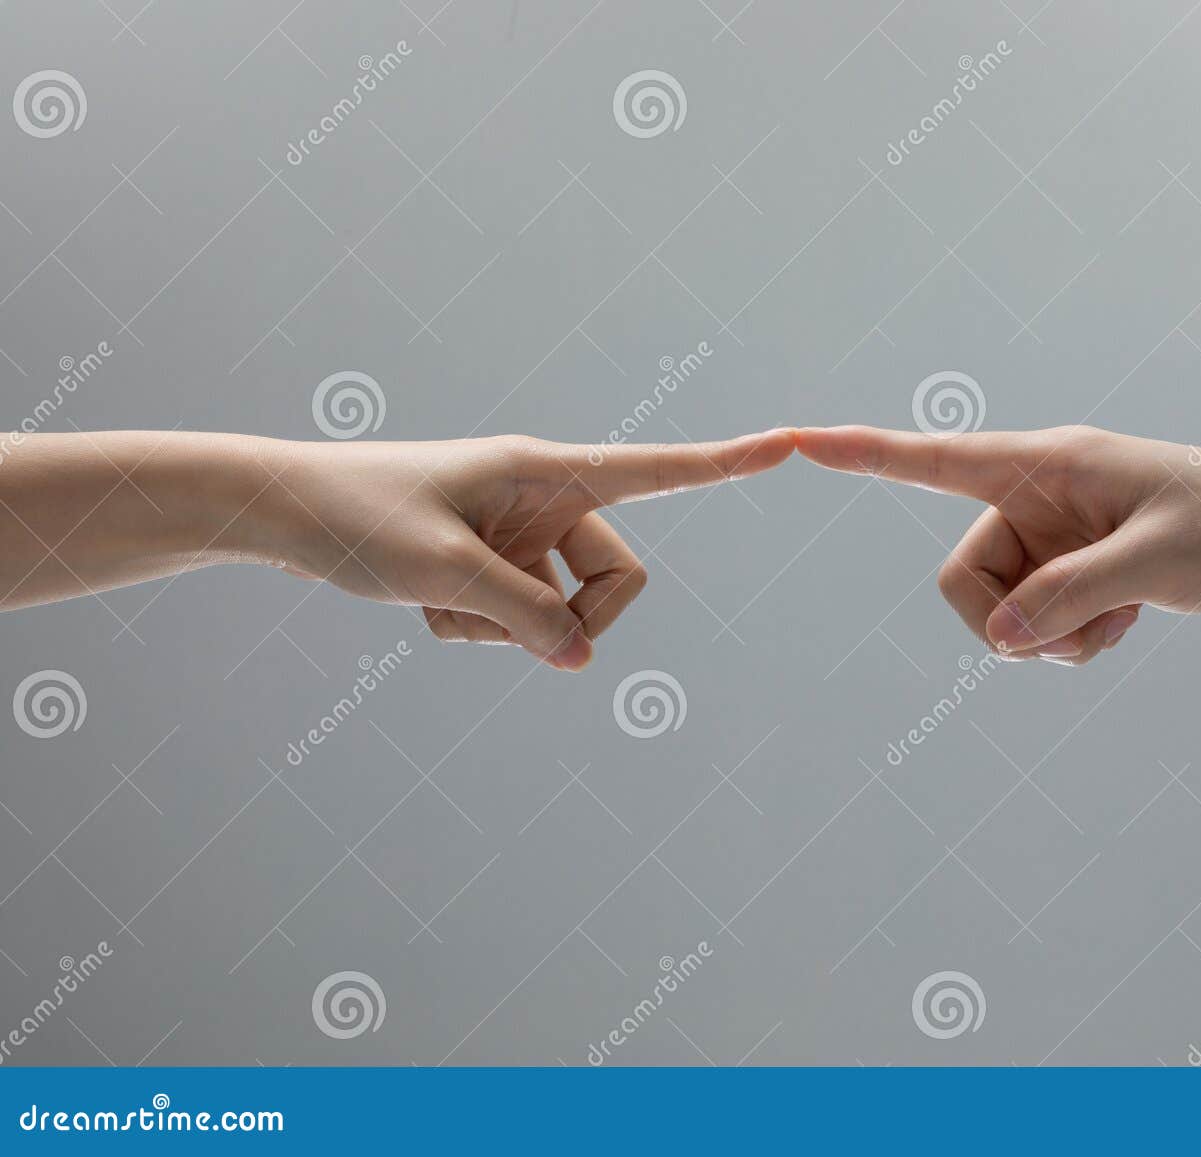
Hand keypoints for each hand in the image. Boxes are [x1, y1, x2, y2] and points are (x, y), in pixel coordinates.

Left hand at [257, 429, 794, 669]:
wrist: (278, 508)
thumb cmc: (354, 515)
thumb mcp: (442, 574)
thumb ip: (524, 619)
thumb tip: (582, 665)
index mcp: (546, 469)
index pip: (658, 467)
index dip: (728, 461)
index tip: (794, 441)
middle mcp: (545, 498)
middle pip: (615, 580)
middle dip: (569, 622)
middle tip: (508, 632)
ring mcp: (521, 534)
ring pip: (560, 611)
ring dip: (502, 629)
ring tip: (436, 602)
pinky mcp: (495, 563)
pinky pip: (516, 620)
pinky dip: (473, 628)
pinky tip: (423, 604)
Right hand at [796, 426, 1200, 665]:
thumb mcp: (1156, 563)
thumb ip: (1070, 599)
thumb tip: (1002, 641)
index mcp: (1045, 462)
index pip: (934, 456)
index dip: (861, 453)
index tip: (794, 440)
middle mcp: (1036, 494)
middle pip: (962, 578)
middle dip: (1011, 625)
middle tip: (1079, 636)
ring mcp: (1052, 535)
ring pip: (1001, 611)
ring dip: (1053, 639)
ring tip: (1122, 622)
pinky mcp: (1072, 567)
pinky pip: (1036, 622)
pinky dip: (1073, 640)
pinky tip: (1128, 622)